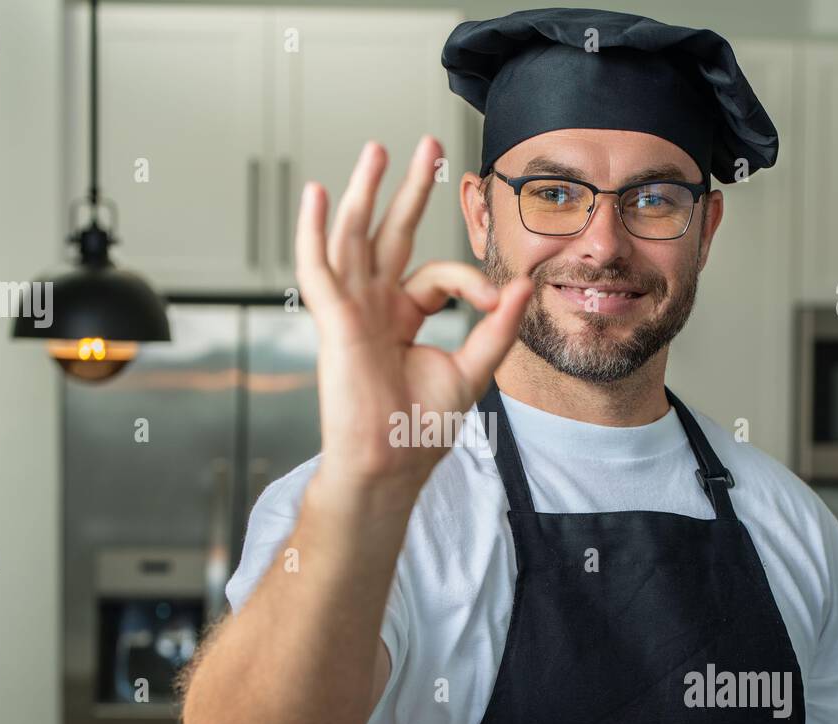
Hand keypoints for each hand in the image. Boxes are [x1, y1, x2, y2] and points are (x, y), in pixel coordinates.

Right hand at [295, 135, 532, 492]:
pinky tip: (312, 194)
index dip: (473, 280)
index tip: (499, 300)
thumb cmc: (420, 428)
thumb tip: (526, 283)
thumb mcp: (472, 369)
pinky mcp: (334, 321)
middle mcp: (374, 307)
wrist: (390, 463)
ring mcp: (351, 311)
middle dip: (407, 190)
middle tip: (425, 147)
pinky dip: (311, 230)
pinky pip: (317, 268)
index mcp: (402, 318)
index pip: (436, 275)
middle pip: (389, 235)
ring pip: (353, 238)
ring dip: (363, 193)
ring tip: (377, 150)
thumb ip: (498, 326)